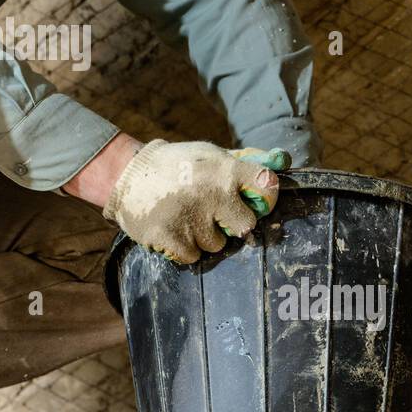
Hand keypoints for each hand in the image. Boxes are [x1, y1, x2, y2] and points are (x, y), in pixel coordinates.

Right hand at [102, 139, 290, 265]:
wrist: (127, 176)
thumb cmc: (177, 165)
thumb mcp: (209, 154)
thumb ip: (245, 161)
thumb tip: (283, 160)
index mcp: (225, 169)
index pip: (267, 186)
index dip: (265, 198)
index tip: (254, 201)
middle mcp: (212, 193)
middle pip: (245, 226)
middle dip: (231, 223)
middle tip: (211, 212)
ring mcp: (191, 217)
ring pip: (217, 244)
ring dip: (204, 236)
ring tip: (185, 217)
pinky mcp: (170, 238)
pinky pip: (193, 256)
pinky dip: (184, 248)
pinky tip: (173, 228)